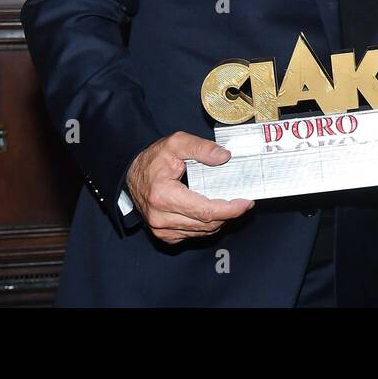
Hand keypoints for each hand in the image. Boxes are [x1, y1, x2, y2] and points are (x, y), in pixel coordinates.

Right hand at [125, 131, 252, 243]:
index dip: (229, 209)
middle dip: (229, 214)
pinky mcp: (164, 235)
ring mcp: (161, 229)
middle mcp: (161, 218)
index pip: (205, 210)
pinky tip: (212, 211)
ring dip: (219, 220)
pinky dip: (206, 225)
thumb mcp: (176, 143)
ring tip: (230, 204)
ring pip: (202, 232)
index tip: (246, 202)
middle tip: (243, 201)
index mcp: (163, 196)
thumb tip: (224, 156)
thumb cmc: (153, 159)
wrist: (131, 174)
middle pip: (206, 224)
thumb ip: (201, 148)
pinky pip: (193, 234)